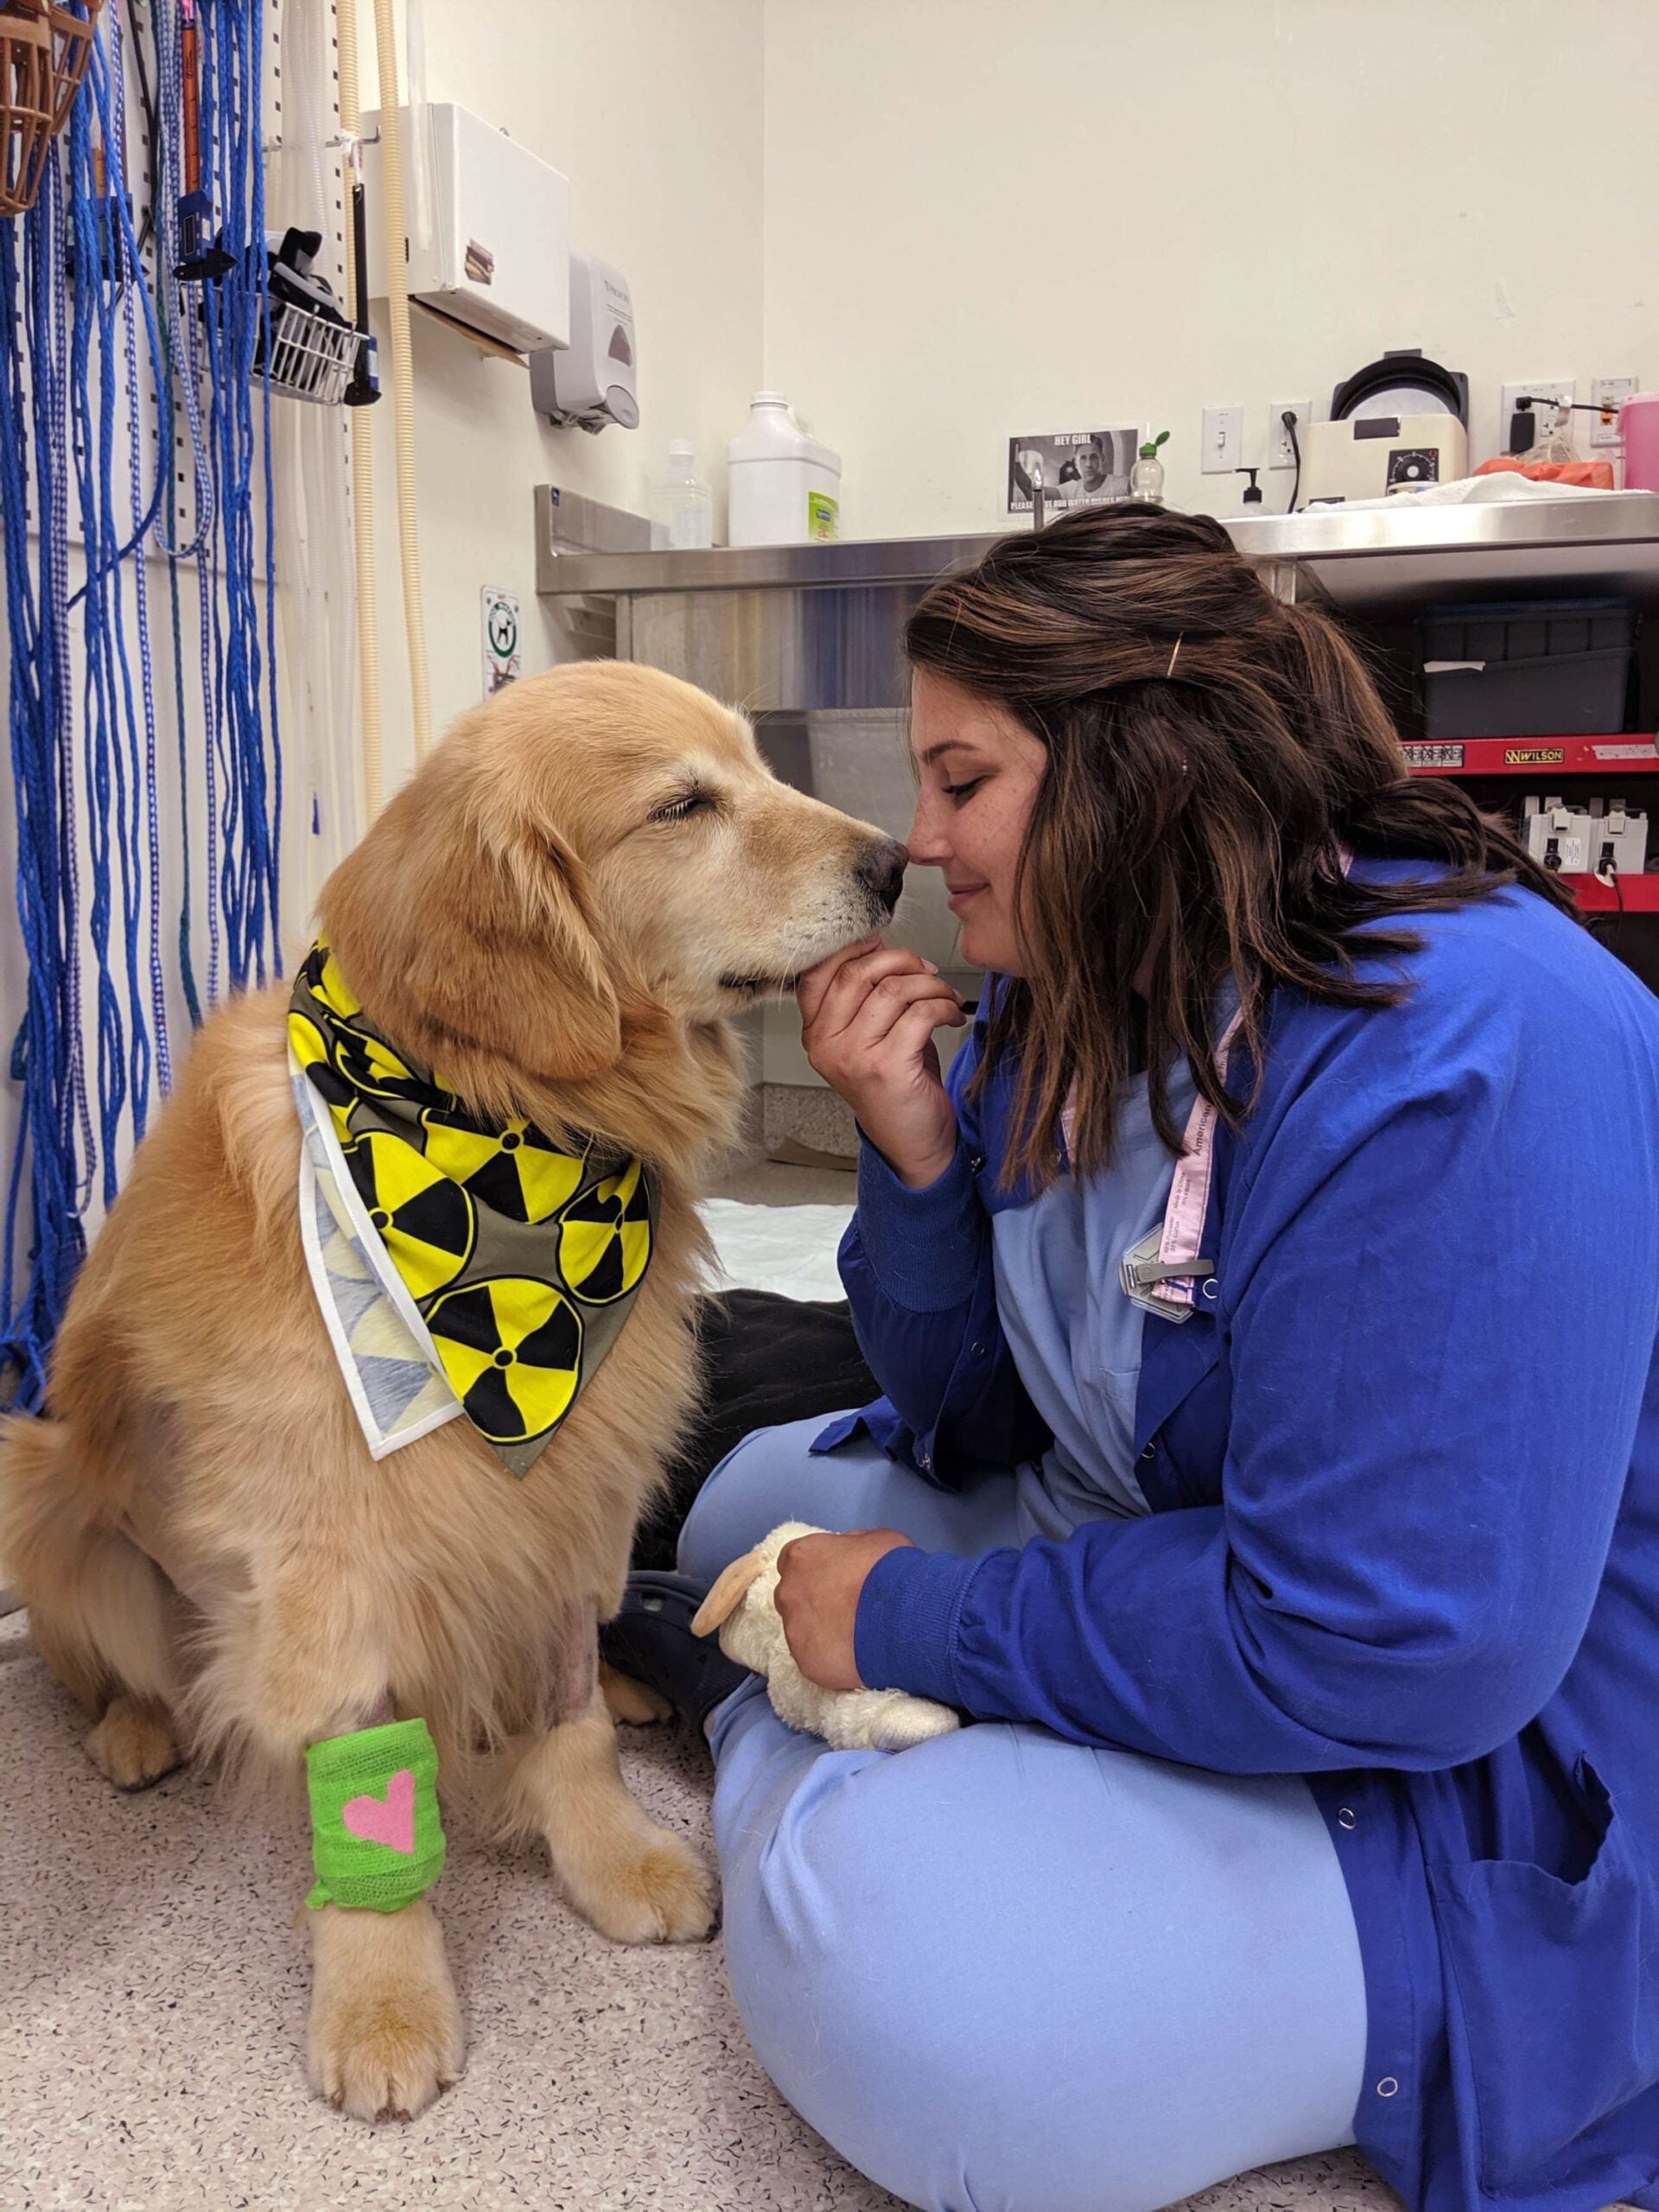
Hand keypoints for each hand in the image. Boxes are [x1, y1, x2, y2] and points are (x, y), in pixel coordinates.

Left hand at [774, 1528, 913, 1691]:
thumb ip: (851, 1546)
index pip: (792, 1561)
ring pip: (801, 1631)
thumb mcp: (875, 1540)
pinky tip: (856, 1655)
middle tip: (844, 1609)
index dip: (813, 1570)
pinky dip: (832, 1657)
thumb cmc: (890, 1570)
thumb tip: (849, 1557)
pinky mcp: (806, 1662)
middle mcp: (789, 1592)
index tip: (832, 1578)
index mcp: (802, 1556)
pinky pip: (815, 1659)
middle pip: (792, 1596)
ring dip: (822, 1631)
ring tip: (855, 1636)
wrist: (901, 1616)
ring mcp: (794, 1630)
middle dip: (812, 1601)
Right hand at [796, 936, 965, 1187]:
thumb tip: (877, 942)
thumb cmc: (895, 1084)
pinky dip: (943, 1007)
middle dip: (902, 960)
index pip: (818, 973)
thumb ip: (866, 993)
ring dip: (930, 985)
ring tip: (946, 997)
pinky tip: (952, 1016)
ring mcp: (852, 1056)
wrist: (912, 1143)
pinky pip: (919, 1014)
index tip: (884, 942)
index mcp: (815, 1033)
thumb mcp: (870, 1035)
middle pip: (857, 972)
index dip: (853, 948)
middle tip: (927, 970)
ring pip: (893, 990)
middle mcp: (825, 1044)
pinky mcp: (886, 1067)